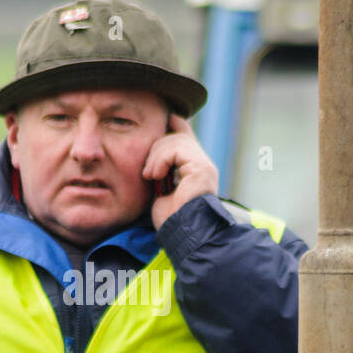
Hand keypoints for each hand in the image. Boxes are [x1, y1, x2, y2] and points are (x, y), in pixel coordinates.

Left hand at [143, 113, 218, 228]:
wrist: (180, 233)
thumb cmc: (169, 217)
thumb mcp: (160, 186)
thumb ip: (160, 167)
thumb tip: (151, 152)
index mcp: (195, 167)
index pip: (185, 135)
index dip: (173, 124)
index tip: (163, 120)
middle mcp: (203, 164)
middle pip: (177, 136)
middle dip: (156, 147)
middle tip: (147, 172)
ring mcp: (204, 166)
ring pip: (176, 141)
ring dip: (156, 157)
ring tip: (150, 176)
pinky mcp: (201, 168)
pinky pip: (177, 150)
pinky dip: (161, 160)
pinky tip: (155, 176)